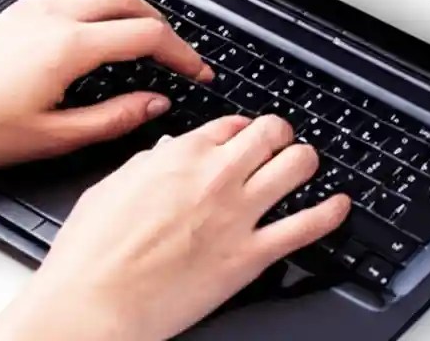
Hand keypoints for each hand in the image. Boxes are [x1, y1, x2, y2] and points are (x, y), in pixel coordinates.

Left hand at [0, 0, 211, 167]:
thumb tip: (152, 105)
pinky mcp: (14, 15)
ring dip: (128, 6)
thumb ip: (111, 118)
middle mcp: (54, 19)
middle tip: (175, 55)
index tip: (195, 71)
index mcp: (70, 47)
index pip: (146, 36)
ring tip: (139, 34)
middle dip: (162, 26)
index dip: (181, 53)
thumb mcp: (51, 137)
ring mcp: (33, 11)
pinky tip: (88, 29)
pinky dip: (93, 3)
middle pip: (129, 1)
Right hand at [0, 115, 352, 340]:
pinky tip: (339, 205)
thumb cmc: (90, 255)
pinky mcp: (250, 255)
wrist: (94, 304)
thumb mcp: (109, 189)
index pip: (230, 124)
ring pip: (296, 166)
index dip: (242, 129)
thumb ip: (145, 166)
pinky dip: (330, 212)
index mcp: (178, 157)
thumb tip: (164, 153)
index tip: (245, 137)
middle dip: (279, 135)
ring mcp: (237, 214)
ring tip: (306, 166)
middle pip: (270, 133)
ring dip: (306, 162)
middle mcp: (214, 176)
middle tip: (281, 144)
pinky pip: (306, 226)